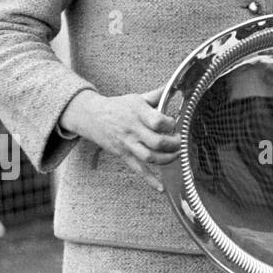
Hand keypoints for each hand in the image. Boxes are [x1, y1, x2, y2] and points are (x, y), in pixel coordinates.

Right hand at [59, 88, 178, 191]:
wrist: (92, 117)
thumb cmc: (119, 107)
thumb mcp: (138, 97)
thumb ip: (158, 95)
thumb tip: (176, 85)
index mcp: (138, 113)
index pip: (157, 121)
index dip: (170, 124)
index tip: (176, 123)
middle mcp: (133, 130)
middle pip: (156, 142)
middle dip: (173, 144)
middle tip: (180, 141)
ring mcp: (128, 144)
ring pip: (149, 157)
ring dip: (166, 159)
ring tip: (176, 155)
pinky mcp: (124, 155)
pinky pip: (138, 170)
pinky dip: (150, 180)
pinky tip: (161, 188)